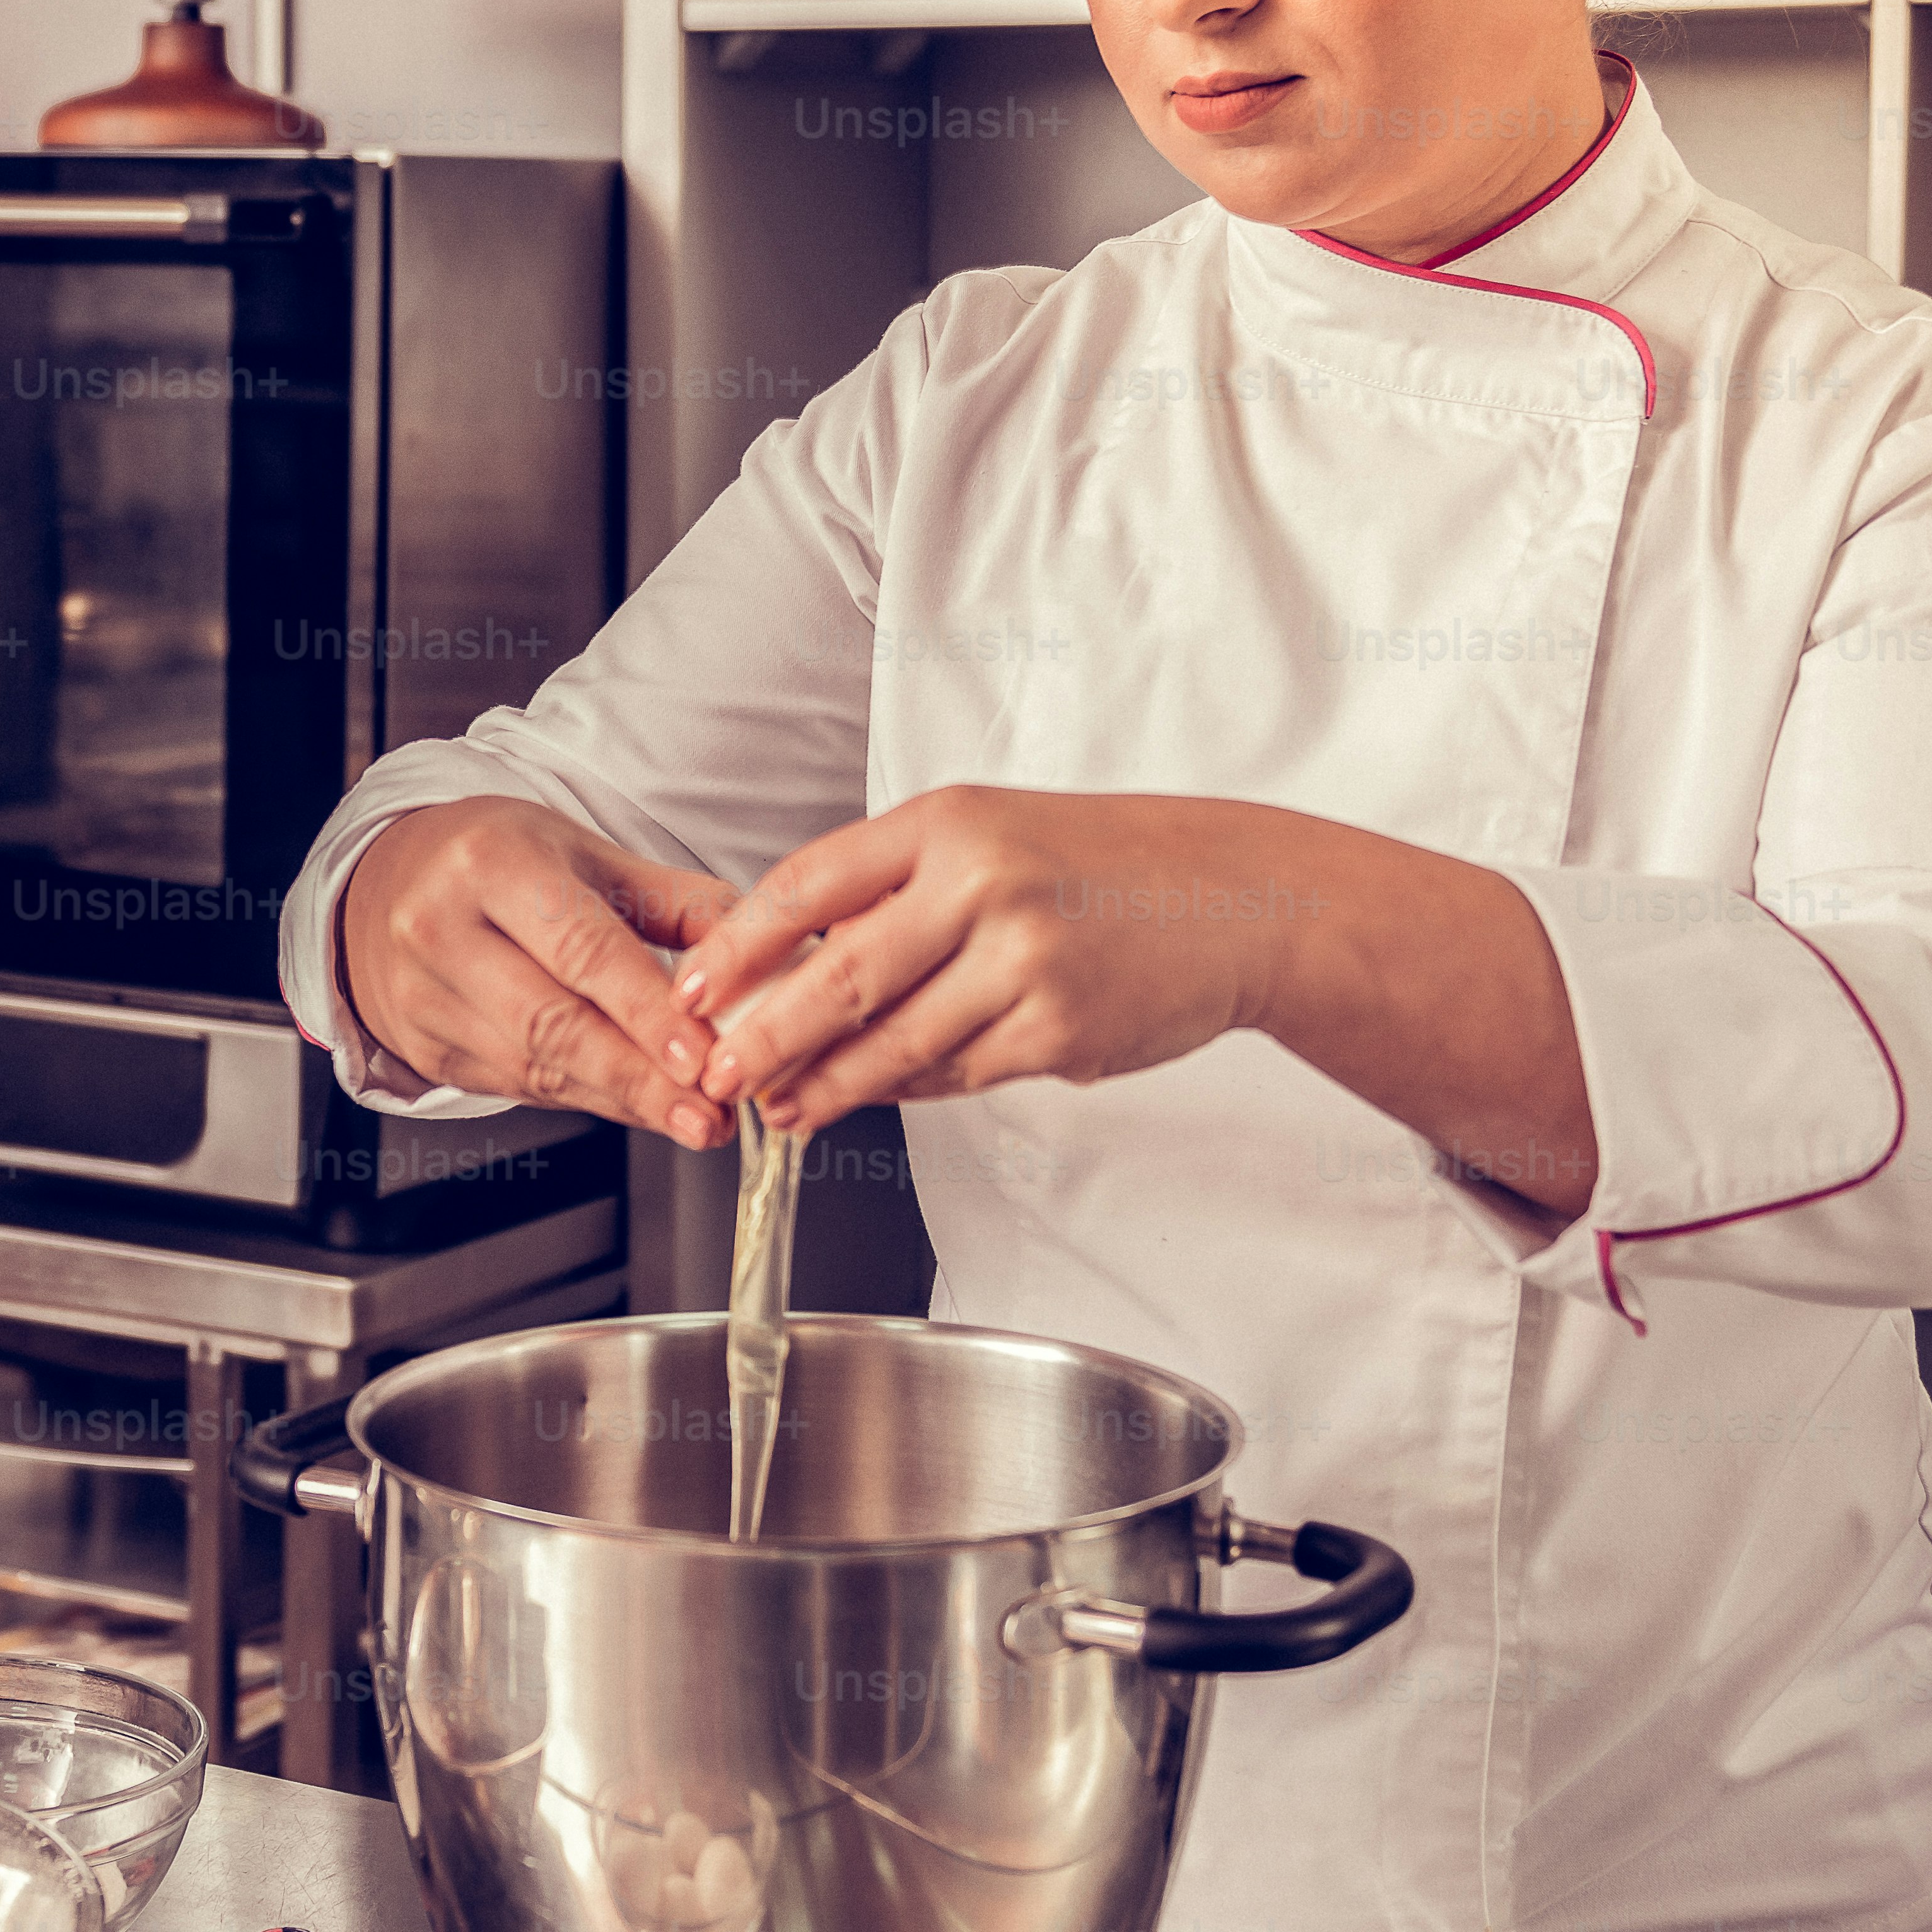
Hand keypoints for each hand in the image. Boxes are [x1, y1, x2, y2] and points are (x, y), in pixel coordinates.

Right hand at [338, 799, 744, 1150]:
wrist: (387, 881)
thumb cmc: (500, 861)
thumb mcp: (583, 854)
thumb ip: (675, 904)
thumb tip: (765, 955)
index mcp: (490, 862)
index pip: (580, 947)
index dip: (645, 1010)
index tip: (704, 1058)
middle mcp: (440, 929)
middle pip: (553, 1020)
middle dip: (642, 1078)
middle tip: (711, 1115)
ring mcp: (421, 995)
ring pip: (535, 1065)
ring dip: (622, 1100)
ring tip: (692, 1119)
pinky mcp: (422, 1048)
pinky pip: (516, 1086)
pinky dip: (584, 1100)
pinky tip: (635, 1107)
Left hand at [675, 789, 1297, 1131]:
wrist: (1238, 899)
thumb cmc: (1102, 869)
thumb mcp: (994, 839)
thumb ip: (899, 893)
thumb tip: (794, 971)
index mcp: (951, 822)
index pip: (811, 884)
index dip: (739, 945)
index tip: (692, 989)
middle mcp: (983, 884)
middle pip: (838, 976)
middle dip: (762, 1038)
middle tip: (714, 1074)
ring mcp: (1025, 960)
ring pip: (894, 1042)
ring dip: (827, 1085)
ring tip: (780, 1109)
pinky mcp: (1059, 1030)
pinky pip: (959, 1073)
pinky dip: (913, 1088)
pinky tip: (877, 1096)